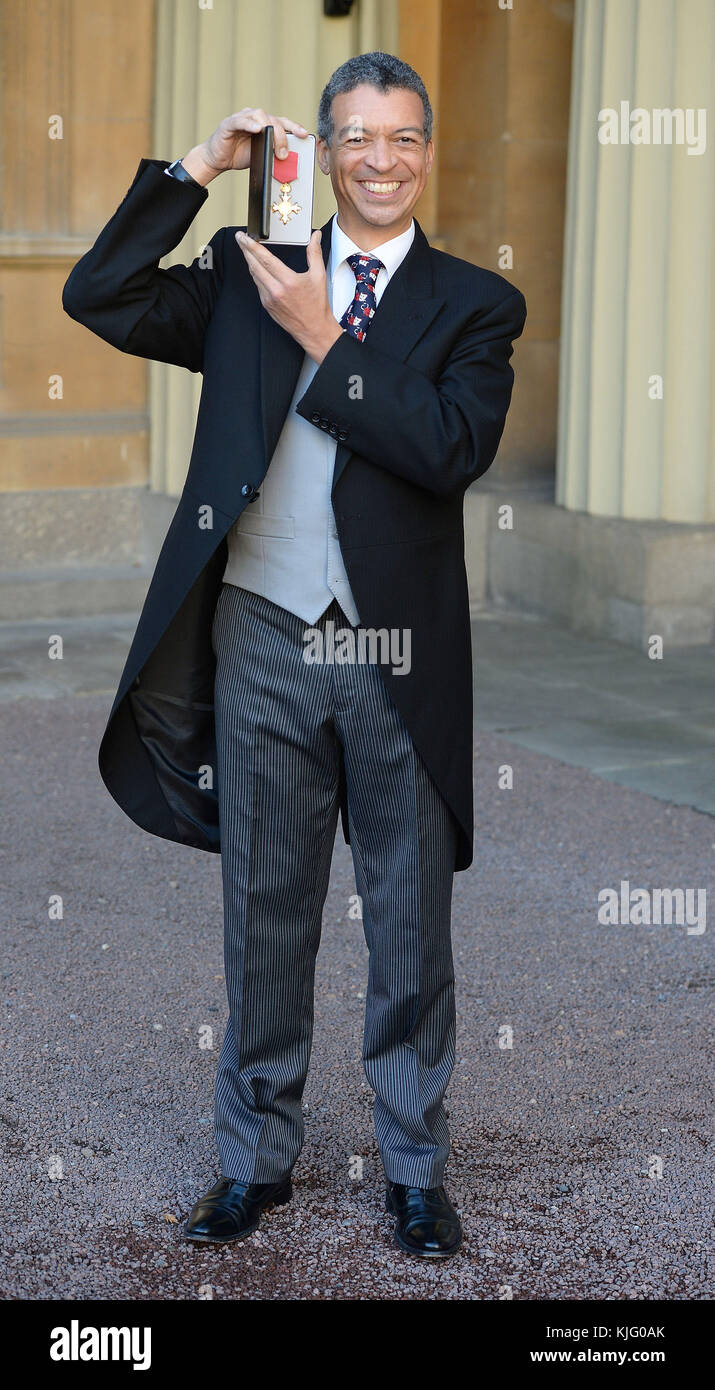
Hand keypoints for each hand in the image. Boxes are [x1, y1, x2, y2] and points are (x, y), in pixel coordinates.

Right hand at [182, 108, 308, 185]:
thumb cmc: (239, 155)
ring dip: (269, 130)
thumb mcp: (261, 156)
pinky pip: (240, 121)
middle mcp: (254, 117)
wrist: (217, 160)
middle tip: (284, 154)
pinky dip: (250, 124)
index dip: (294, 127)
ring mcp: (241, 118)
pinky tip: (258, 129)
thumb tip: (289, 160)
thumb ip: (273, 153)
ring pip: (260, 116)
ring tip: (273, 146)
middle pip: (273, 120)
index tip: (304, 135)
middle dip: (282, 136)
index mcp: (264, 124)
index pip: (282, 122)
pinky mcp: (228, 124)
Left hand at [236, 229, 343, 364]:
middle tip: (240, 239)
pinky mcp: (266, 305)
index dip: (252, 246)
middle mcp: (276, 291)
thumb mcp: (318, 276)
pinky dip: (256, 274)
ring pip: (254, 275)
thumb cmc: (317, 306)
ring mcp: (269, 299)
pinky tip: (256, 267)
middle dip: (245, 250)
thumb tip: (315, 237)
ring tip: (247, 250)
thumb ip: (314, 253)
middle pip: (254, 266)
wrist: (313, 329)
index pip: (265, 259)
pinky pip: (258, 285)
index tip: (244, 237)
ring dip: (249, 261)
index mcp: (288, 281)